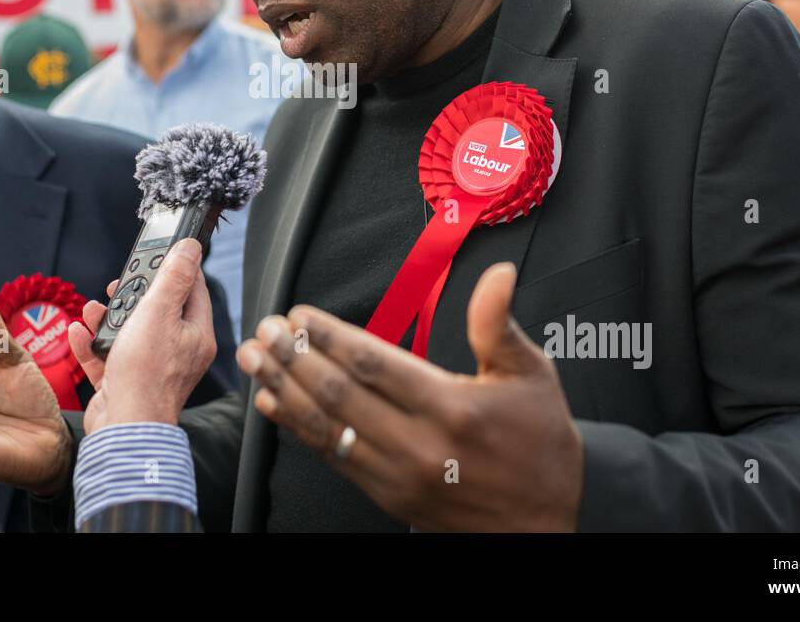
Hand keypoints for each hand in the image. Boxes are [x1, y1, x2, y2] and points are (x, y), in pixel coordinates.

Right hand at [66, 238, 217, 436]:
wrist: (123, 428)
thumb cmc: (146, 374)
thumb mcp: (158, 312)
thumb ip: (173, 278)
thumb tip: (191, 249)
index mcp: (195, 335)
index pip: (192, 290)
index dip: (175, 269)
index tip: (159, 254)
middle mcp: (178, 351)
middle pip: (158, 310)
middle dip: (134, 294)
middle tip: (118, 283)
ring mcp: (151, 368)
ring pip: (129, 332)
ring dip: (108, 317)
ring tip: (93, 307)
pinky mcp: (125, 383)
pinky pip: (108, 356)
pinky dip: (92, 343)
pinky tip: (78, 332)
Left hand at [236, 262, 584, 530]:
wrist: (544, 527)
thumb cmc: (541, 446)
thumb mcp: (532, 376)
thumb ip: (499, 324)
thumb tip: (498, 273)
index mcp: (451, 406)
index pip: (374, 363)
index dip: (329, 337)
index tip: (299, 315)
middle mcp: (417, 442)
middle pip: (339, 393)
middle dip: (294, 357)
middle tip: (264, 330)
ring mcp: (397, 473)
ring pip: (327, 426)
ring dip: (284, 389)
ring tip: (255, 360)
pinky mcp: (386, 495)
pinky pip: (332, 456)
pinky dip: (298, 428)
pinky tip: (274, 405)